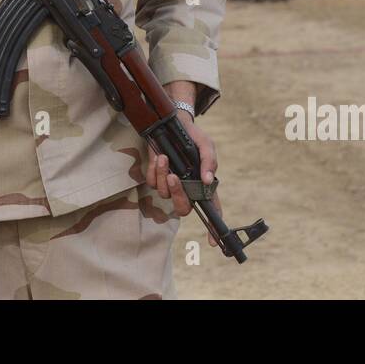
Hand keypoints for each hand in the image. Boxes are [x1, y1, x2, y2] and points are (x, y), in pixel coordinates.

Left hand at [143, 111, 222, 246]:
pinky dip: (154, 170)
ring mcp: (170, 183)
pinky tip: (158, 157)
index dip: (212, 227)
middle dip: (178, 195)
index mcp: (203, 184)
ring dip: (163, 175)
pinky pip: (151, 182)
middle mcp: (187, 188)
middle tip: (175, 176)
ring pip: (165, 193)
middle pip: (183, 208)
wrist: (173, 122)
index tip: (212, 241)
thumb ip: (210, 161)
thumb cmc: (193, 136)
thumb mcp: (206, 144)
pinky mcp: (156, 175)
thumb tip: (209, 181)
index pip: (211, 209)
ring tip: (165, 157)